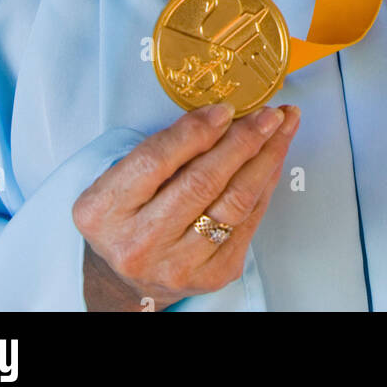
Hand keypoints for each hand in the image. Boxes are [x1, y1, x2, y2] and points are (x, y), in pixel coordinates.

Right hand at [72, 101, 300, 310]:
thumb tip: (222, 115)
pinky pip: (248, 222)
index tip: (226, 109)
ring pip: (233, 204)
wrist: (127, 274)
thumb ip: (164, 147)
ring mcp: (177, 266)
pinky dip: (264, 185)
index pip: (155, 161)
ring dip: (264, 160)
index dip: (195, 132)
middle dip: (242, 141)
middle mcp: (139, 244)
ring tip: (281, 130)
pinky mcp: (211, 277)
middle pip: (201, 182)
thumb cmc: (128, 213)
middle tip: (268, 114)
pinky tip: (272, 160)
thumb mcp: (123, 175)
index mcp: (105, 210)